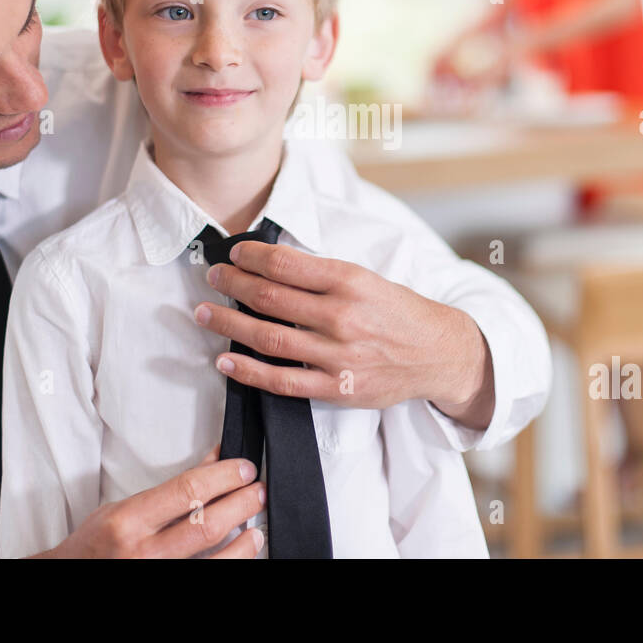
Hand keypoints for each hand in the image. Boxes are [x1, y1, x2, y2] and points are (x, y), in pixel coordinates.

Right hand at [33, 446, 265, 557]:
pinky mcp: (169, 591)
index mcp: (128, 521)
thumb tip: (213, 462)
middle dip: (241, 502)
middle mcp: (143, 552)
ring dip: (244, 541)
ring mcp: (158, 575)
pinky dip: (230, 562)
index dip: (224, 476)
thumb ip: (170, 489)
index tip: (243, 468)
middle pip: (207, 523)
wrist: (72, 576)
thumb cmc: (96, 545)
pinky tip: (242, 553)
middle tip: (257, 491)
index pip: (187, 490)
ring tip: (256, 526)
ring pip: (216, 560)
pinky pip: (209, 575)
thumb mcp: (124, 507)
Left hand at [194, 243, 494, 428]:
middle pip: (270, 297)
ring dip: (229, 325)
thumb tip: (271, 264)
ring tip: (205, 314)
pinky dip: (249, 372)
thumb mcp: (367, 278)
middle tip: (213, 278)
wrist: (438, 353)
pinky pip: (282, 381)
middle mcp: (342, 316)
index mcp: (350, 281)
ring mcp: (338, 355)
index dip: (252, 257)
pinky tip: (226, 362)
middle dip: (233, 285)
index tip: (234, 254)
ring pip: (268, 338)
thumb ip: (323, 275)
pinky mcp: (336, 387)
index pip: (286, 263)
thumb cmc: (398, 312)